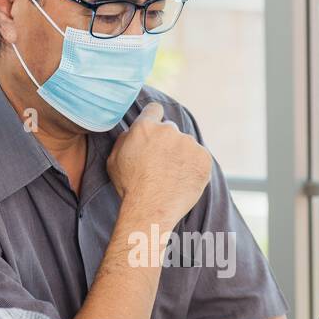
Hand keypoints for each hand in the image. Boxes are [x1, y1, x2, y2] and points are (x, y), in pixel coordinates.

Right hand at [107, 101, 211, 227]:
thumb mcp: (114, 160)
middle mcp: (169, 130)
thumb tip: (134, 131)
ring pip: (186, 145)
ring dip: (181, 155)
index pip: (155, 109)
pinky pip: (199, 157)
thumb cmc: (129, 187)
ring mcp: (188, 143)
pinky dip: (194, 167)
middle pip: (170, 129)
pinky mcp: (203, 158)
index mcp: (145, 127)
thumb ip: (125, 139)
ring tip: (172, 177)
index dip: (155, 118)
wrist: (151, 209)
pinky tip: (183, 181)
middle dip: (167, 142)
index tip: (156, 128)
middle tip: (161, 164)